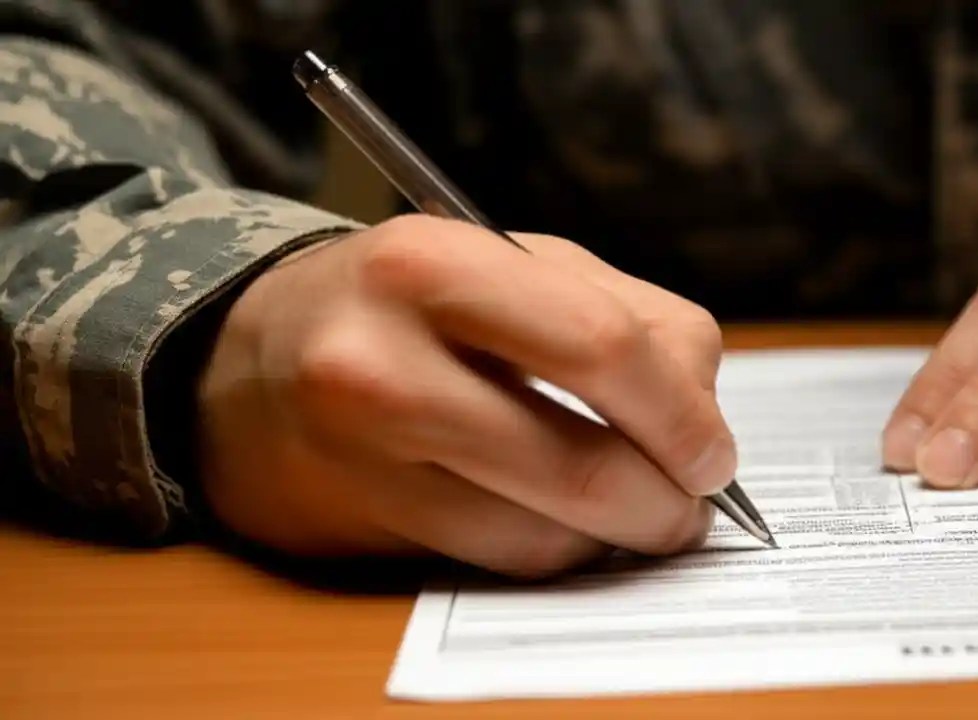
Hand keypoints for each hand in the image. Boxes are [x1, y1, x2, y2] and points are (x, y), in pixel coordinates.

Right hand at [197, 215, 735, 576]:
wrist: (243, 356)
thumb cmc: (407, 301)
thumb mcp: (511, 261)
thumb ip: (625, 315)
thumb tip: (703, 414)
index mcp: (437, 263)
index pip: (606, 348)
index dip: (684, 416)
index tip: (713, 454)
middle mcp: (385, 361)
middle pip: (586, 462)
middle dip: (669, 500)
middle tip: (692, 506)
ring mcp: (363, 454)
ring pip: (548, 533)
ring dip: (619, 535)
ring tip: (636, 512)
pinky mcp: (357, 523)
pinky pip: (500, 561)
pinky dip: (559, 551)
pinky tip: (567, 522)